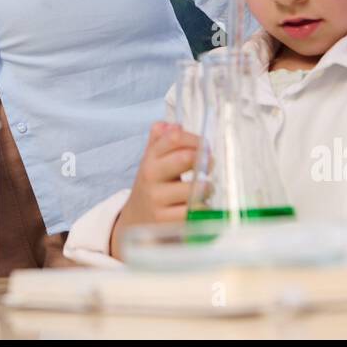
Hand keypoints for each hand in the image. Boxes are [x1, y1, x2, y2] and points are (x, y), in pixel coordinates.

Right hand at [109, 122, 200, 258]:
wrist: (136, 221)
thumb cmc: (153, 187)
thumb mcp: (152, 162)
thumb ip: (161, 141)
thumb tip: (173, 125)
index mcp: (149, 159)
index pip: (173, 138)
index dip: (195, 139)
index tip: (205, 146)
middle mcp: (151, 177)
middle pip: (184, 158)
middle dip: (204, 161)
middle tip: (210, 165)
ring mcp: (158, 200)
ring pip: (195, 188)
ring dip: (207, 188)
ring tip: (205, 189)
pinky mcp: (166, 221)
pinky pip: (195, 211)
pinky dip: (203, 208)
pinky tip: (199, 207)